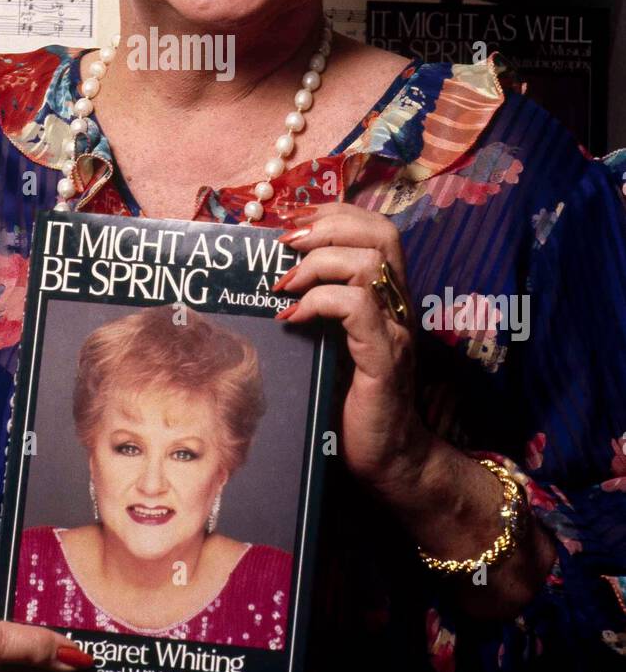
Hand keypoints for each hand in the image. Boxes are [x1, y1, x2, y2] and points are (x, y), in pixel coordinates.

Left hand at [272, 204, 432, 497]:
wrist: (388, 459)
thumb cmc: (352, 400)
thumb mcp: (332, 342)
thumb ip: (319, 307)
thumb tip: (272, 274)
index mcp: (388, 296)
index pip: (375, 228)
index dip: (334, 212)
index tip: (291, 218)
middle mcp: (398, 307)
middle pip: (380, 233)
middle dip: (327, 225)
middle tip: (283, 244)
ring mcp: (396, 331)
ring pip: (369, 265)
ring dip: (318, 263)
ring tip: (283, 285)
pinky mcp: (385, 361)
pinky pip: (358, 309)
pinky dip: (319, 303)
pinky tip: (292, 319)